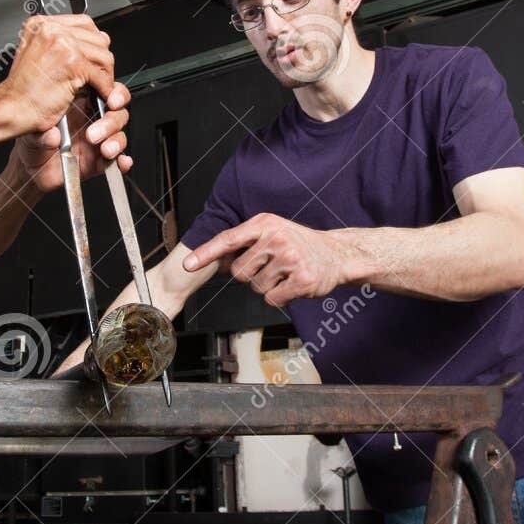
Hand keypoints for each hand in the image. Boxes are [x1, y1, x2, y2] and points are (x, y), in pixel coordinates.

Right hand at [0, 14, 116, 133]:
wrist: (13, 108)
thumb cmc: (23, 89)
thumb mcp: (37, 54)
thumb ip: (60, 44)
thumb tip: (91, 42)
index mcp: (41, 24)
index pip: (84, 23)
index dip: (94, 42)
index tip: (95, 57)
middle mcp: (51, 29)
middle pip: (97, 38)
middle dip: (102, 60)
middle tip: (99, 75)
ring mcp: (63, 44)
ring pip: (103, 55)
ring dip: (105, 74)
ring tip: (98, 85)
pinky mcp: (73, 63)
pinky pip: (101, 75)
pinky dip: (104, 88)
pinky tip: (100, 94)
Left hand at [12, 84, 131, 193]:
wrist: (29, 168)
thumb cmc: (32, 140)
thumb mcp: (31, 129)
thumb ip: (41, 133)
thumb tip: (53, 135)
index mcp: (79, 103)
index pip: (105, 91)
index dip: (114, 93)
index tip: (112, 100)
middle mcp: (92, 121)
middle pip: (117, 113)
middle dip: (112, 121)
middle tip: (95, 132)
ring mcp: (98, 141)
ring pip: (119, 135)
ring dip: (116, 141)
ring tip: (104, 150)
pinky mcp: (98, 161)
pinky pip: (117, 161)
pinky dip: (123, 162)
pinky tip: (121, 162)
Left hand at [183, 213, 348, 308]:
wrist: (336, 254)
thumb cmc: (299, 243)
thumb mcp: (273, 230)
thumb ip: (247, 242)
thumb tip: (218, 260)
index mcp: (265, 223)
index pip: (228, 239)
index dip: (206, 254)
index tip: (187, 265)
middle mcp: (277, 238)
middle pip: (240, 272)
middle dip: (250, 276)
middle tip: (270, 267)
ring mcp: (290, 259)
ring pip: (255, 287)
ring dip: (266, 286)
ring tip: (284, 274)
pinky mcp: (301, 280)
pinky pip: (272, 299)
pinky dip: (279, 297)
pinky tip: (292, 285)